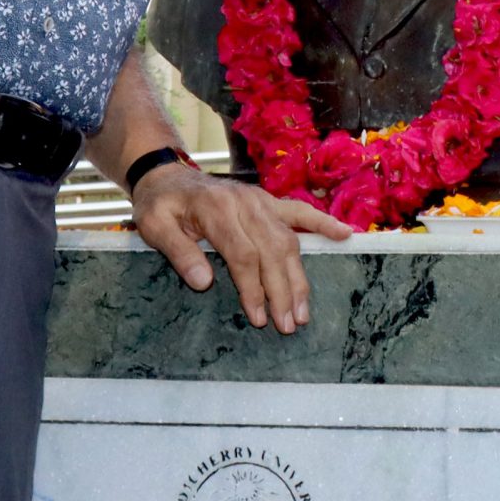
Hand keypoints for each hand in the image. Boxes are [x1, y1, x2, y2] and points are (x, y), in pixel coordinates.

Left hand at [133, 167, 350, 335]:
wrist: (167, 175)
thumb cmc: (160, 205)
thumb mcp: (153, 227)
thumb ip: (178, 252)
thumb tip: (203, 281)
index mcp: (217, 210)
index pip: (242, 254)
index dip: (253, 288)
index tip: (259, 318)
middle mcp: (245, 203)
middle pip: (271, 250)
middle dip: (282, 291)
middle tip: (288, 325)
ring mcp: (261, 200)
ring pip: (288, 239)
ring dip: (299, 276)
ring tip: (304, 310)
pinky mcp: (269, 201)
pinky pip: (301, 212)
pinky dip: (324, 224)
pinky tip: (346, 235)